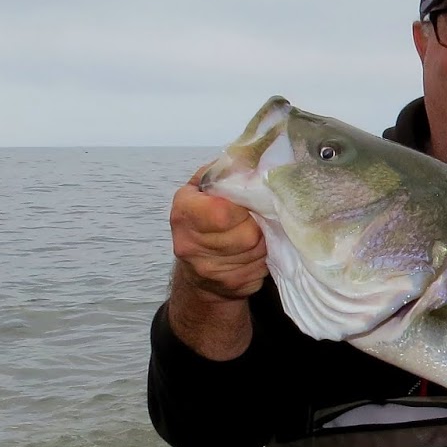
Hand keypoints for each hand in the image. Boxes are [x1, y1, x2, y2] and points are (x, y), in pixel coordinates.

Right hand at [165, 167, 266, 358]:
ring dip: (263, 242)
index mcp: (183, 213)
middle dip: (257, 225)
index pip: (222, 212)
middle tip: (254, 220)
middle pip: (247, 234)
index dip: (242, 207)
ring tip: (253, 235)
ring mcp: (208, 271)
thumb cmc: (206, 218)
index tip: (245, 204)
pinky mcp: (230, 287)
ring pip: (258, 252)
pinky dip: (263, 260)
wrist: (198, 270)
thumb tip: (250, 158)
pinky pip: (261, 270)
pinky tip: (252, 254)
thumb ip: (222, 174)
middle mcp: (188, 245)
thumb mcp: (204, 190)